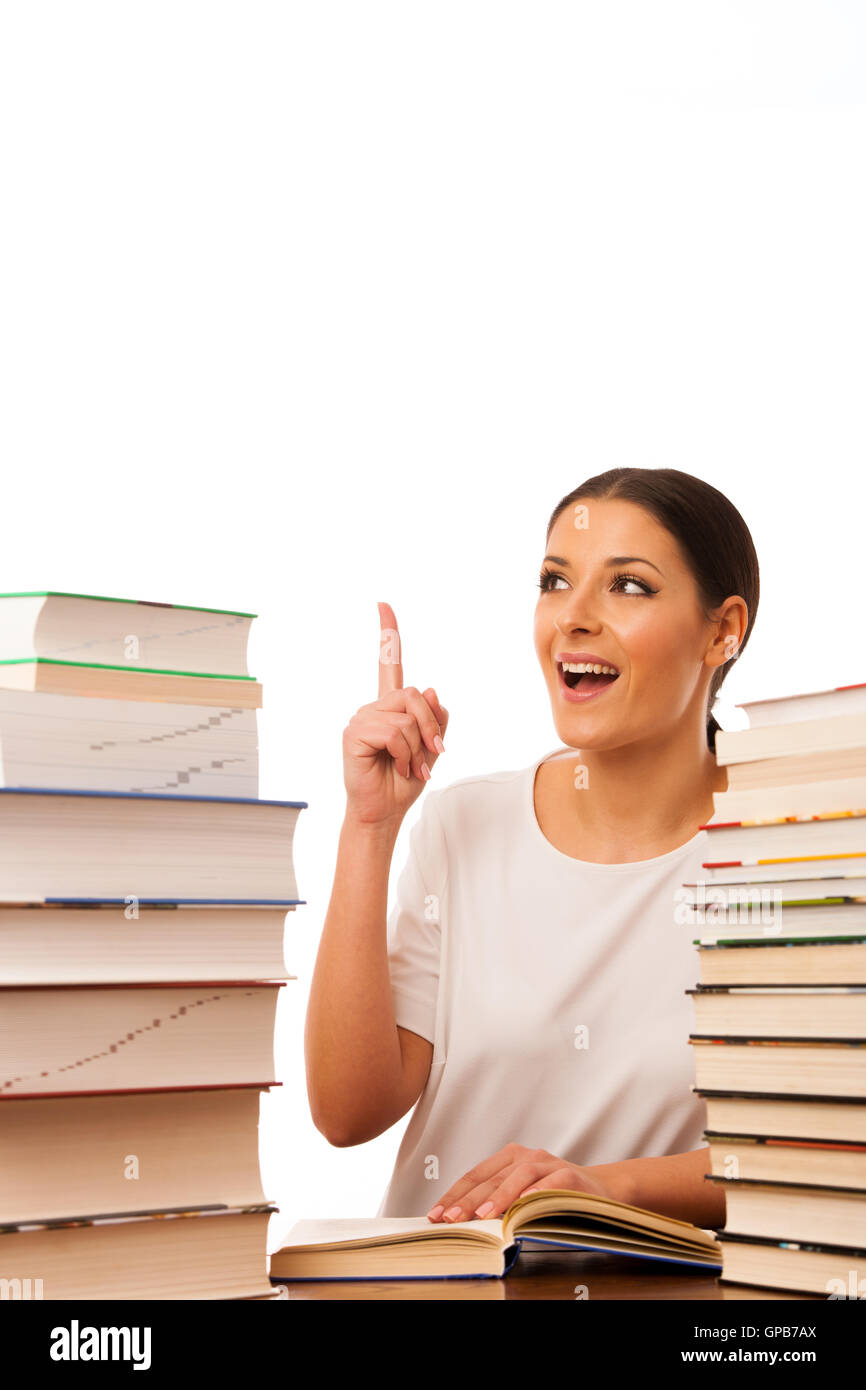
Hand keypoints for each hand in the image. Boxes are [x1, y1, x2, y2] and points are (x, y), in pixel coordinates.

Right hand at [342, 601, 448, 827]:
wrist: (385, 811)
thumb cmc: (404, 781)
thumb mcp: (431, 747)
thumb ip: (434, 718)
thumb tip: (429, 691)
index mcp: (390, 707)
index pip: (389, 664)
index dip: (388, 634)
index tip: (382, 605)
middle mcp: (373, 707)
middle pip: (413, 695)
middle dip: (430, 726)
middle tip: (432, 753)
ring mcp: (361, 718)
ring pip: (406, 716)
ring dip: (417, 746)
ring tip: (410, 766)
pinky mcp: (354, 733)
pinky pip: (393, 732)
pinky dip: (405, 753)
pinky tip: (398, 767)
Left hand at [426, 1143, 617, 1221]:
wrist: (600, 1189)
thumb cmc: (553, 1194)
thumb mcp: (521, 1194)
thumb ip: (497, 1201)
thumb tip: (463, 1222)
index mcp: (510, 1158)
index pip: (475, 1175)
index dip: (454, 1195)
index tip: (436, 1215)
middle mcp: (527, 1156)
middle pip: (491, 1178)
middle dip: (468, 1200)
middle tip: (450, 1219)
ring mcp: (548, 1164)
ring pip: (518, 1176)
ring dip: (499, 1196)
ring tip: (482, 1215)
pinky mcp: (569, 1176)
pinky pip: (549, 1185)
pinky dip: (535, 1195)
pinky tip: (522, 1207)